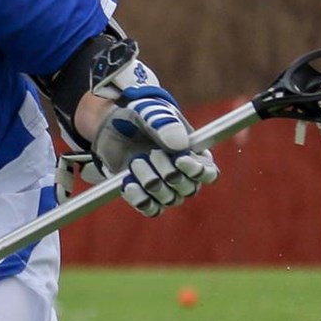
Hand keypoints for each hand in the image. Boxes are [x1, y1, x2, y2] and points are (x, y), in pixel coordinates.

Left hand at [88, 78, 217, 216]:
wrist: (111, 127)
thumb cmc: (138, 116)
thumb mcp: (148, 111)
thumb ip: (164, 124)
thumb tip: (180, 146)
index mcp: (195, 154)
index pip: (208, 173)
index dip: (197, 170)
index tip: (179, 159)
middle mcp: (184, 175)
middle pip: (188, 189)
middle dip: (168, 173)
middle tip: (150, 153)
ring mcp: (165, 188)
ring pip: (168, 199)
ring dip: (150, 182)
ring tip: (136, 161)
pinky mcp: (145, 196)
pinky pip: (150, 209)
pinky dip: (139, 198)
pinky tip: (128, 182)